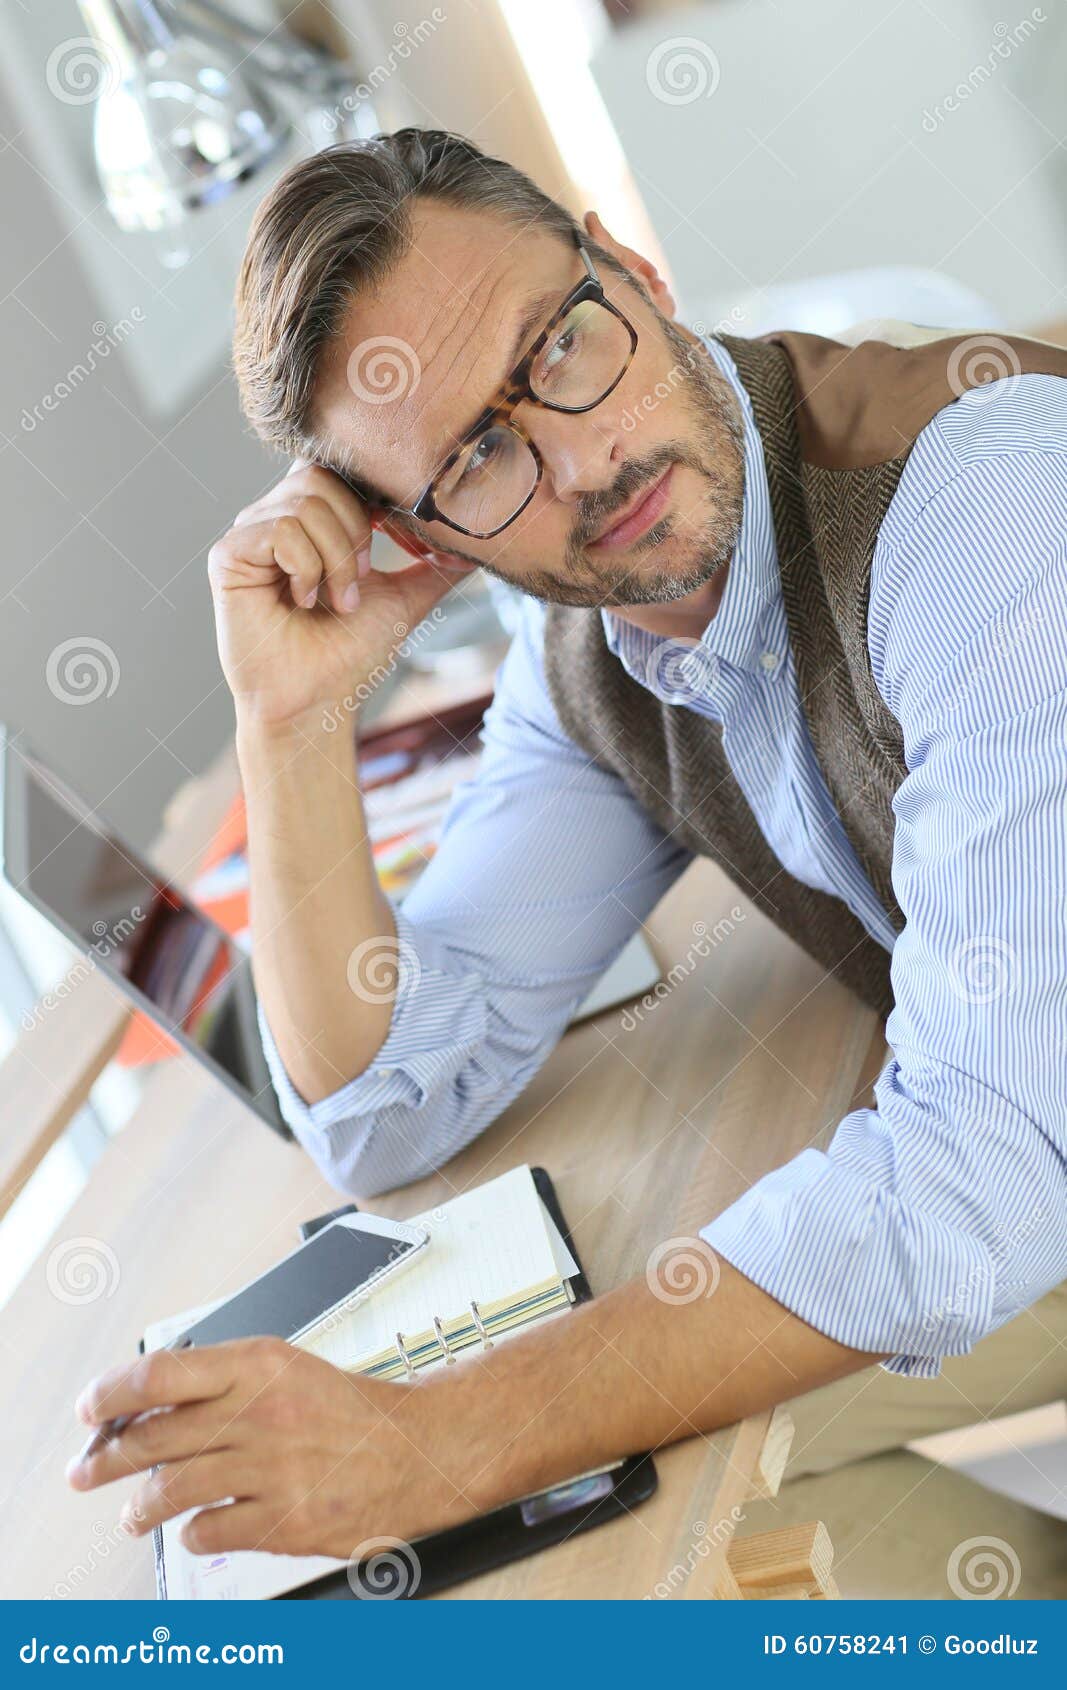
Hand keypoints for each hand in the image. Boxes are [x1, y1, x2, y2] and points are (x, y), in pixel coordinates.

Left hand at [66, 1339, 476, 1560]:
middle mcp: (261, 1412)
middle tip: (86, 1470)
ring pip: (170, 1489)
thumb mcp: (286, 1370)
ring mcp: (272, 1468)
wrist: (417, 1451)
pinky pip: (209, 1531)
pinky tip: (198, 1527)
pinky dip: (194, 1532)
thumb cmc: (349, 1411)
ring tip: (133, 1514)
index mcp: (260, 1364)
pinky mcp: (285, 1519)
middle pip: (153, 1436)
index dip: (111, 1393)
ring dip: (139, 1506)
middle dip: (106, 1458)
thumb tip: (148, 1404)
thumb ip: (223, 1382)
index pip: (160, 1374)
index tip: (90, 1409)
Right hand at [208, 461, 476, 728]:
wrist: (316, 702)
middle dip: (357, 533)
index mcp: (311, 519)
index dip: (373, 498)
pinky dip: (307, 568)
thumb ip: (436, 566)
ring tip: (335, 601)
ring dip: (337, 559)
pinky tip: (302, 601)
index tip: (395, 545)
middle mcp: (276, 517)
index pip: (341, 467)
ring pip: (306, 502)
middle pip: (323, 476)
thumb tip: (478, 542)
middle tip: (358, 585)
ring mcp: (250, 534)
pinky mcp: (228, 556)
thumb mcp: (404, 599)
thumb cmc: (349, 654)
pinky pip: (281, 529)